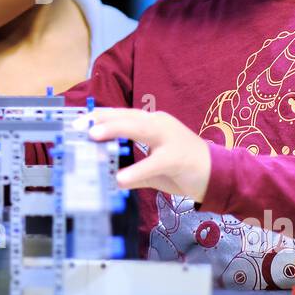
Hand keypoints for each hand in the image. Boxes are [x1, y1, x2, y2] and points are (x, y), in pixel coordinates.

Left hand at [86, 108, 211, 202]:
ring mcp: (170, 138)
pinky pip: (153, 162)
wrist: (218, 175)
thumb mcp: (151, 167)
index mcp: (152, 122)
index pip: (121, 115)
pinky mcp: (177, 157)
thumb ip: (130, 166)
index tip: (76, 121)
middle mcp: (159, 124)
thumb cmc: (182, 168)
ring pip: (139, 128)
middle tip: (78, 126)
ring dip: (115, 130)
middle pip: (126, 116)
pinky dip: (136, 170)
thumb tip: (104, 172)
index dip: (99, 117)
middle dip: (101, 119)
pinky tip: (120, 179)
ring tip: (93, 136)